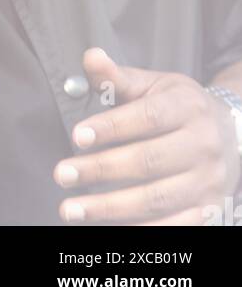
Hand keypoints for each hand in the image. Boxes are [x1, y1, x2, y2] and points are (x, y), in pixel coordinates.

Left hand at [53, 47, 241, 224]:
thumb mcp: (154, 85)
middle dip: (100, 170)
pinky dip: (141, 230)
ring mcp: (208, 181)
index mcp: (187, 107)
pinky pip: (174, 227)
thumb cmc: (179, 107)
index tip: (76, 136)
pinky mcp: (209, 210)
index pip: (146, 117)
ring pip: (156, 199)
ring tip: (71, 208)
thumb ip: (118, 76)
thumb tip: (90, 57)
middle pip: (148, 161)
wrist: (231, 134)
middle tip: (62, 174)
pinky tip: (107, 229)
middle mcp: (203, 144)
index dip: (111, 127)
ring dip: (110, 208)